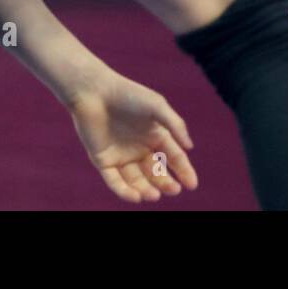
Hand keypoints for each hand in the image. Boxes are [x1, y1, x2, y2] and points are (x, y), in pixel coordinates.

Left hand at [69, 73, 197, 203]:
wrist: (95, 92)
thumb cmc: (128, 95)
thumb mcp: (157, 106)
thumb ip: (175, 125)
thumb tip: (189, 147)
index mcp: (155, 135)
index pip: (173, 157)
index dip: (184, 170)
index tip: (192, 184)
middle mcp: (140, 148)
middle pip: (156, 172)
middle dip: (165, 183)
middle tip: (174, 190)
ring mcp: (121, 156)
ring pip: (136, 180)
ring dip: (146, 190)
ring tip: (153, 195)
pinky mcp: (103, 161)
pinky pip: (115, 181)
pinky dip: (124, 191)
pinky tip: (135, 197)